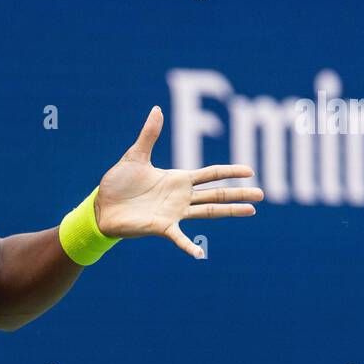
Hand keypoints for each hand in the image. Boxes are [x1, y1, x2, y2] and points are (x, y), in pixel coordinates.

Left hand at [95, 106, 262, 258]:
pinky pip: (179, 238)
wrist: (101, 206)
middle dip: (239, 194)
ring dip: (230, 212)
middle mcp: (180, 197)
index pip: (210, 174)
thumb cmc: (118, 183)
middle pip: (216, 194)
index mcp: (177, 179)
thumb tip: (157, 109)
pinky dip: (189, 246)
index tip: (250, 171)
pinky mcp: (161, 227)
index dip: (229, 171)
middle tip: (261, 195)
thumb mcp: (135, 156)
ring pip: (208, 212)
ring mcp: (173, 213)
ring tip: (251, 211)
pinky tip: (200, 254)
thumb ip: (149, 134)